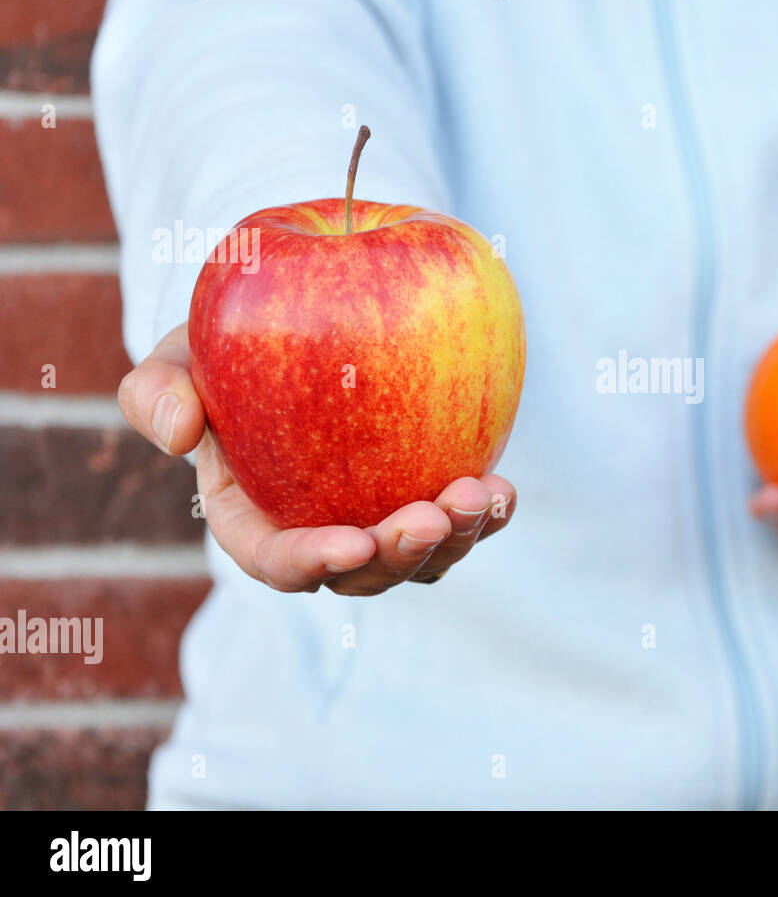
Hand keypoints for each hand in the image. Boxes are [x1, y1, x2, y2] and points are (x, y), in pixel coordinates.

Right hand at [117, 323, 515, 595]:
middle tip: (431, 518)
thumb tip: (179, 436)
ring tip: (482, 498)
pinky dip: (488, 514)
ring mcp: (381, 518)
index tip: (352, 542)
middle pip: (364, 574)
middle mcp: (322, 533)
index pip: (278, 561)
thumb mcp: (177, 357)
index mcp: (252, 520)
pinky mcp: (429, 492)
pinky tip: (504, 491)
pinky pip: (464, 519)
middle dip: (400, 557)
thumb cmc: (226, 347)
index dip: (313, 562)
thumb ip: (156, 392)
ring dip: (455, 539)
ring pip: (423, 559)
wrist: (300, 323)